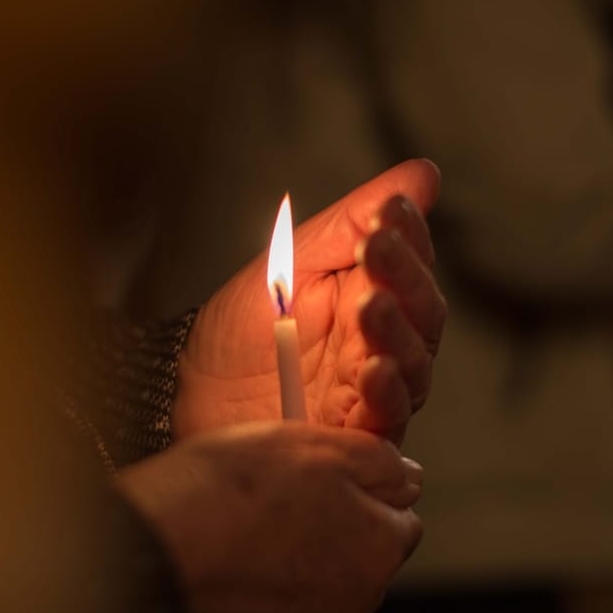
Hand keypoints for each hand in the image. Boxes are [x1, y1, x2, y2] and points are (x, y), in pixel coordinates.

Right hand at [113, 422, 423, 612]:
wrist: (144, 557)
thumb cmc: (221, 497)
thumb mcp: (310, 443)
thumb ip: (375, 458)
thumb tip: (405, 473)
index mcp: (377, 550)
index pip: (400, 516)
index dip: (361, 487)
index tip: (325, 476)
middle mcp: (354, 604)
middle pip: (360, 554)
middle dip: (332, 525)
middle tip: (279, 495)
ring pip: (318, 583)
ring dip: (296, 557)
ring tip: (244, 525)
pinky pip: (279, 612)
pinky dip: (263, 590)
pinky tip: (229, 558)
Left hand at [173, 159, 445, 444]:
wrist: (189, 390)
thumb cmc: (244, 329)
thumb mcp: (292, 261)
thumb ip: (355, 220)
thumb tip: (423, 175)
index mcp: (373, 298)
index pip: (413, 265)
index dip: (409, 236)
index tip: (390, 209)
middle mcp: (384, 346)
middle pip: (422, 314)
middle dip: (402, 277)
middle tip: (376, 247)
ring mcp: (373, 393)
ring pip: (411, 365)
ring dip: (394, 331)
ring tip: (371, 303)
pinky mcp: (355, 437)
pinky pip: (386, 418)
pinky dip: (385, 392)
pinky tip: (373, 368)